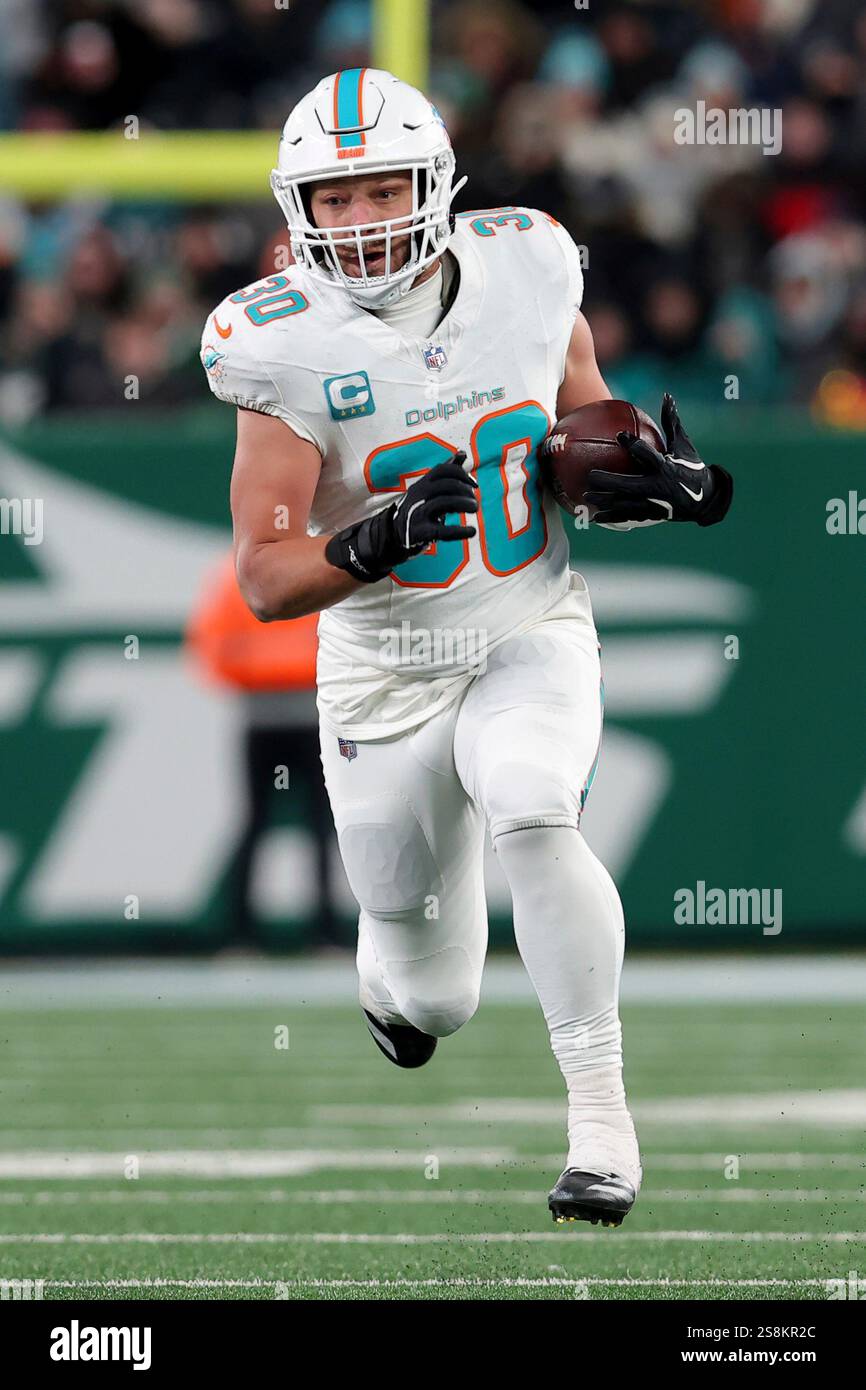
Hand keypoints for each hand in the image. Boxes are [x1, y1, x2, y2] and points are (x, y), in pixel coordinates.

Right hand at [325, 452, 478, 581]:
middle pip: (445, 485)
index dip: (461, 474)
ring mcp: (418, 513)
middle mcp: (418, 495)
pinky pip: (442, 530)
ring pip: (444, 503)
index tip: (474, 485)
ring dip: (464, 504)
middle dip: (465, 490)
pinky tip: (472, 531)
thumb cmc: (419, 507)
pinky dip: (459, 531)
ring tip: (475, 508)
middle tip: (475, 501)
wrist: (395, 533)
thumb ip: (446, 471)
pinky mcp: (420, 532)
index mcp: (422, 483)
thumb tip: (462, 452)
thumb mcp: (430, 488)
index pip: (442, 470)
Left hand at [585, 394, 732, 526]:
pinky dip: (611, 518)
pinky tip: (594, 518)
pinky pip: (627, 517)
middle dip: (609, 481)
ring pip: (625, 504)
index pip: (647, 454)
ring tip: (586, 497)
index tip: (619, 435)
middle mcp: (657, 486)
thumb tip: (666, 396)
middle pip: (629, 484)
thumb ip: (671, 422)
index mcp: (665, 466)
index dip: (633, 444)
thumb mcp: (683, 445)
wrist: (705, 499)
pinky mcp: (650, 514)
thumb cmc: (691, 467)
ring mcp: (653, 502)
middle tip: (590, 476)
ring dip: (605, 501)